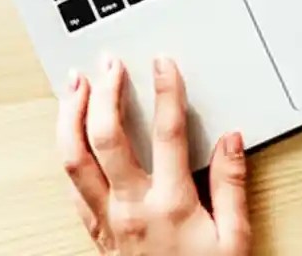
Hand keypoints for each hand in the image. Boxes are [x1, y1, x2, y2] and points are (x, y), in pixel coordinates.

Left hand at [57, 55, 251, 255]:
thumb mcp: (234, 240)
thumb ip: (232, 186)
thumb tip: (231, 142)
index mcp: (169, 204)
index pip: (166, 133)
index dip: (165, 91)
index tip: (163, 64)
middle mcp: (129, 208)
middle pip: (106, 137)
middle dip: (105, 92)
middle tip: (109, 63)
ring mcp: (105, 219)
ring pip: (73, 158)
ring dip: (71, 115)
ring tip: (75, 85)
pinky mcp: (93, 231)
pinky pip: (71, 185)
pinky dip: (68, 151)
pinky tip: (71, 134)